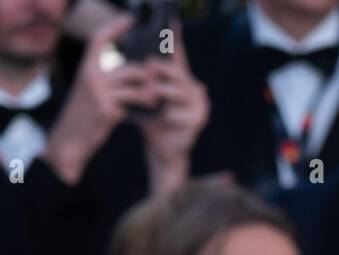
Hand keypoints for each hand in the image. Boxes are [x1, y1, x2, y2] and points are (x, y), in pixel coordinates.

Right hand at [43, 16, 158, 183]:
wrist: (70, 140)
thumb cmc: (84, 116)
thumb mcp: (91, 93)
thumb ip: (109, 81)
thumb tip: (135, 72)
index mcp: (86, 69)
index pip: (99, 41)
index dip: (114, 28)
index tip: (129, 19)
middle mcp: (91, 77)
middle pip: (129, 68)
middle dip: (147, 76)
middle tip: (158, 82)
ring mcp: (100, 93)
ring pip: (135, 85)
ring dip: (149, 93)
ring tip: (154, 100)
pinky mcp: (108, 110)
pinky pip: (133, 104)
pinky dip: (141, 108)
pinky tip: (145, 113)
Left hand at [137, 28, 209, 193]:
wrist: (163, 148)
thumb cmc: (153, 120)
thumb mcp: (147, 95)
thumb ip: (147, 78)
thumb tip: (138, 57)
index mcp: (183, 79)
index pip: (179, 56)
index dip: (176, 39)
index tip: (172, 22)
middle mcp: (195, 88)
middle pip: (176, 72)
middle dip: (159, 69)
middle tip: (146, 65)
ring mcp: (200, 104)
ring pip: (175, 91)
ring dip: (158, 94)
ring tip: (148, 96)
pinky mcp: (198, 119)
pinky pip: (176, 112)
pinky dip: (164, 116)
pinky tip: (159, 120)